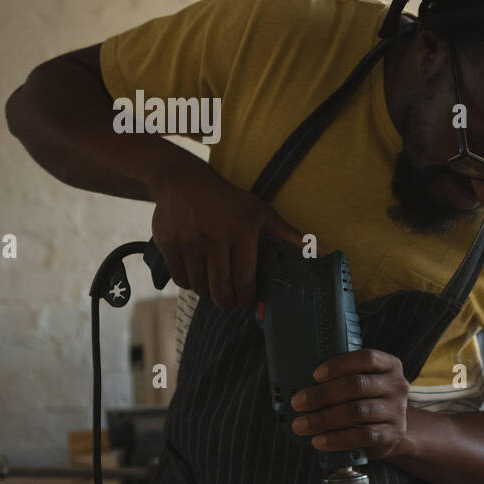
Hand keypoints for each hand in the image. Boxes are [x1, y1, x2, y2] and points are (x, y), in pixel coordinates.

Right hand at [150, 155, 303, 308]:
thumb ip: (285, 233)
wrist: (182, 181)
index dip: (247, 297)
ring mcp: (189, 243)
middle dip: (229, 301)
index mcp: (240, 232)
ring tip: (216, 287)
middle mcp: (214, 240)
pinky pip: (181, 279)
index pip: (245, 278)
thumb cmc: (227, 199)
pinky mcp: (168, 245)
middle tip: (232, 301)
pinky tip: (198, 277)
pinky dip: (190, 284)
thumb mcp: (259, 210)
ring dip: (209, 293)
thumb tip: (315, 250)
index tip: (249, 301)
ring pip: (200, 286)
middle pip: (221, 289)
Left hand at [288, 349, 411, 459]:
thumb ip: (342, 379)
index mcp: (389, 365)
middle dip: (322, 394)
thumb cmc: (369, 400)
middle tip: (298, 403)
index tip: (315, 375)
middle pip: (357, 385)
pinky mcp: (392, 434)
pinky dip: (337, 439)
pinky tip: (319, 440)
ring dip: (323, 419)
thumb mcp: (364, 383)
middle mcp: (396, 386)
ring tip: (301, 425)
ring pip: (356, 412)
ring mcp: (397, 411)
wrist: (394, 430)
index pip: (366, 358)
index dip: (339, 365)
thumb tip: (301, 384)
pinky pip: (362, 436)